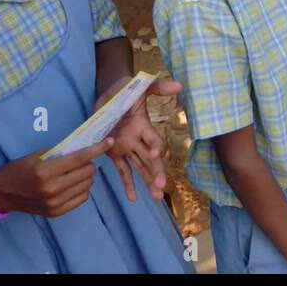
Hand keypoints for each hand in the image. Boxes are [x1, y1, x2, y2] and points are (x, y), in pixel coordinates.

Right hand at [0, 138, 113, 216]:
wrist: (4, 193)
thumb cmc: (21, 169)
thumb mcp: (38, 156)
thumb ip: (62, 153)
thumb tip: (87, 146)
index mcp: (45, 171)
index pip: (80, 158)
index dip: (97, 149)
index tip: (109, 142)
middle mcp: (52, 188)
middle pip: (88, 171)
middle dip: (88, 163)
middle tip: (79, 162)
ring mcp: (55, 202)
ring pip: (88, 184)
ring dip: (85, 177)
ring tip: (73, 174)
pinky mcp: (57, 212)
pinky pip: (83, 198)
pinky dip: (82, 189)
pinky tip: (72, 185)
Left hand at [95, 76, 182, 202]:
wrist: (107, 95)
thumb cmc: (124, 90)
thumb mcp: (138, 87)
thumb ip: (157, 87)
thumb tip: (179, 86)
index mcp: (144, 127)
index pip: (154, 141)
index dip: (156, 148)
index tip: (155, 155)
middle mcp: (138, 140)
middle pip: (151, 160)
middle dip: (157, 173)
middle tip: (162, 187)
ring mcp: (127, 148)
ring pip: (141, 168)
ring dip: (149, 182)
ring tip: (157, 198)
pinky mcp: (114, 153)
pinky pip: (122, 171)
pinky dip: (128, 184)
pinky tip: (133, 199)